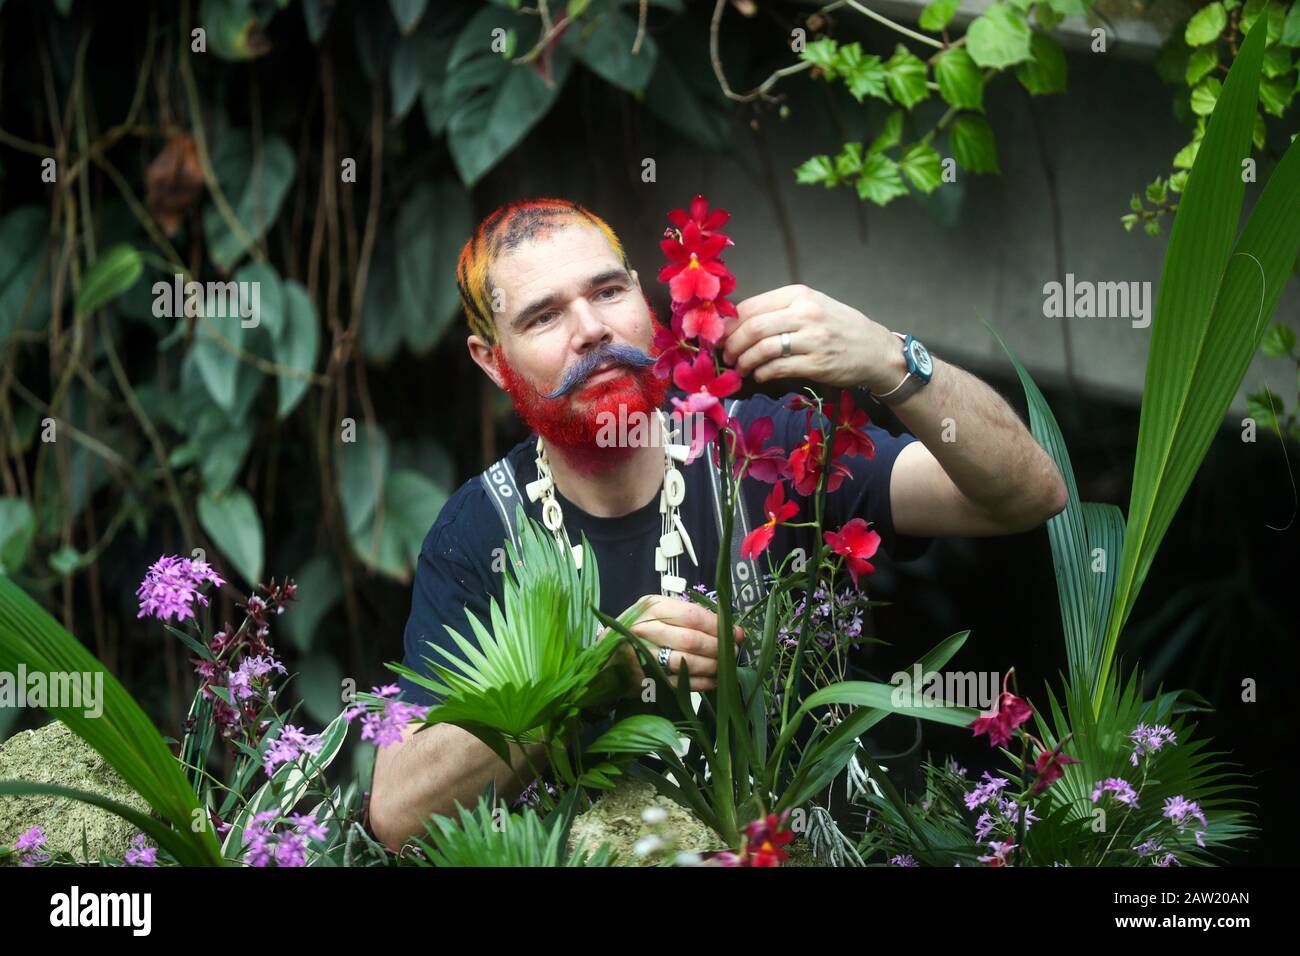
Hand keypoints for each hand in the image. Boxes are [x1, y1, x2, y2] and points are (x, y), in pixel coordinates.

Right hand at [603, 594, 744, 695]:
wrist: (606, 656)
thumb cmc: (639, 630)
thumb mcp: (658, 613)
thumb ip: (689, 616)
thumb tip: (729, 628)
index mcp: (652, 607)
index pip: (692, 616)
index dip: (719, 626)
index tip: (736, 633)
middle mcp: (645, 629)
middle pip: (692, 640)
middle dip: (719, 648)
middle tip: (733, 652)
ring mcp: (643, 655)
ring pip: (687, 662)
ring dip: (712, 666)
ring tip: (724, 666)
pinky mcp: (646, 678)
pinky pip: (680, 682)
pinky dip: (702, 682)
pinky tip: (713, 680)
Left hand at [718, 284, 903, 392]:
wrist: (874, 349)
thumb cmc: (838, 327)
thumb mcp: (811, 306)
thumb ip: (778, 310)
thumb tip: (735, 323)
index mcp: (799, 294)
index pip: (751, 306)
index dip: (728, 324)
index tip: (718, 336)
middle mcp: (805, 313)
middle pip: (752, 328)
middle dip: (731, 344)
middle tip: (725, 355)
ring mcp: (812, 339)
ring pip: (762, 349)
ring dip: (743, 361)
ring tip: (739, 367)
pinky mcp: (817, 364)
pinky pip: (777, 368)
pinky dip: (761, 373)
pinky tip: (758, 375)